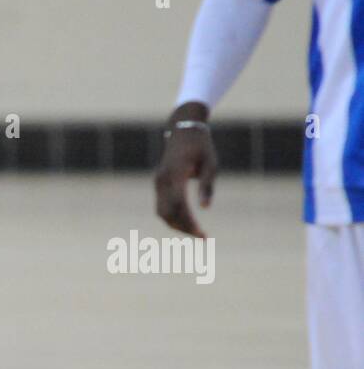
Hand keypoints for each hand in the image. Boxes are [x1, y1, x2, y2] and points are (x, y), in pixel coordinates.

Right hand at [153, 103, 218, 238]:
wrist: (182, 131)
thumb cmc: (201, 146)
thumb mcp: (210, 163)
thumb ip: (207, 185)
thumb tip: (205, 209)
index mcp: (175, 174)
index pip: (179, 205)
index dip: (189, 222)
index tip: (202, 234)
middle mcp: (162, 181)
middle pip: (168, 213)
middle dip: (184, 228)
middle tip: (203, 237)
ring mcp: (158, 183)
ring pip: (162, 213)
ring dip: (177, 225)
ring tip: (196, 232)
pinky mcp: (159, 185)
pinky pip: (162, 207)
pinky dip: (173, 218)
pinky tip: (187, 223)